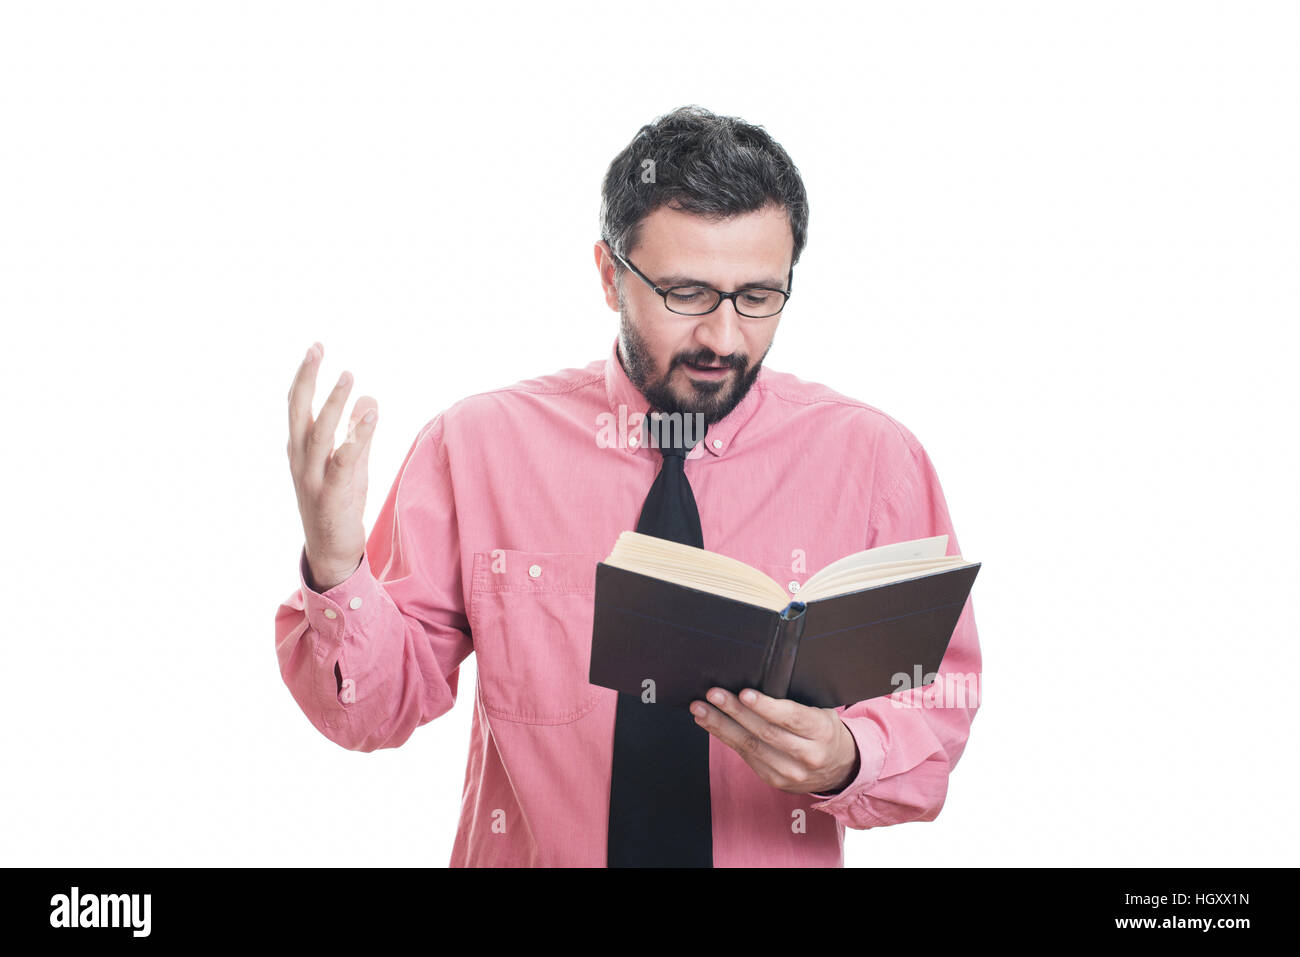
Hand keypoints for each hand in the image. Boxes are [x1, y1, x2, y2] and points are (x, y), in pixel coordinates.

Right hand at [287, 341, 378, 590]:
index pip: (296, 407)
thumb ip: (357, 432)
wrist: (332, 552)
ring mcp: (313, 478)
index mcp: (300, 451)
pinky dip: (356, 436)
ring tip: (348, 375)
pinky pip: (343, 460)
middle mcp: (300, 461)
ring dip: (333, 403)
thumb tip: (368, 399)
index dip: (304, 378)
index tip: (315, 348)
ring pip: (319, 433)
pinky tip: (369, 415)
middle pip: (298, 413)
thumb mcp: (350, 464)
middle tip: (316, 348)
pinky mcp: (332, 493)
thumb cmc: (339, 506)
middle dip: (306, 379)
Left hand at [691, 687, 860, 794]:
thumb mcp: (822, 712)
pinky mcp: (774, 780)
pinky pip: (745, 756)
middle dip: (735, 712)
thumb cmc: (824, 730)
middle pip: (765, 732)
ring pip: (750, 746)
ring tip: (700, 709)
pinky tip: (709, 723)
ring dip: (721, 725)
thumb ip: (795, 702)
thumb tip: (756, 679)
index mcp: (822, 731)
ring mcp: (789, 772)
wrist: (840, 768)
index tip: (744, 693)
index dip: (766, 706)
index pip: (792, 717)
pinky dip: (725, 738)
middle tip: (714, 694)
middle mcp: (807, 755)